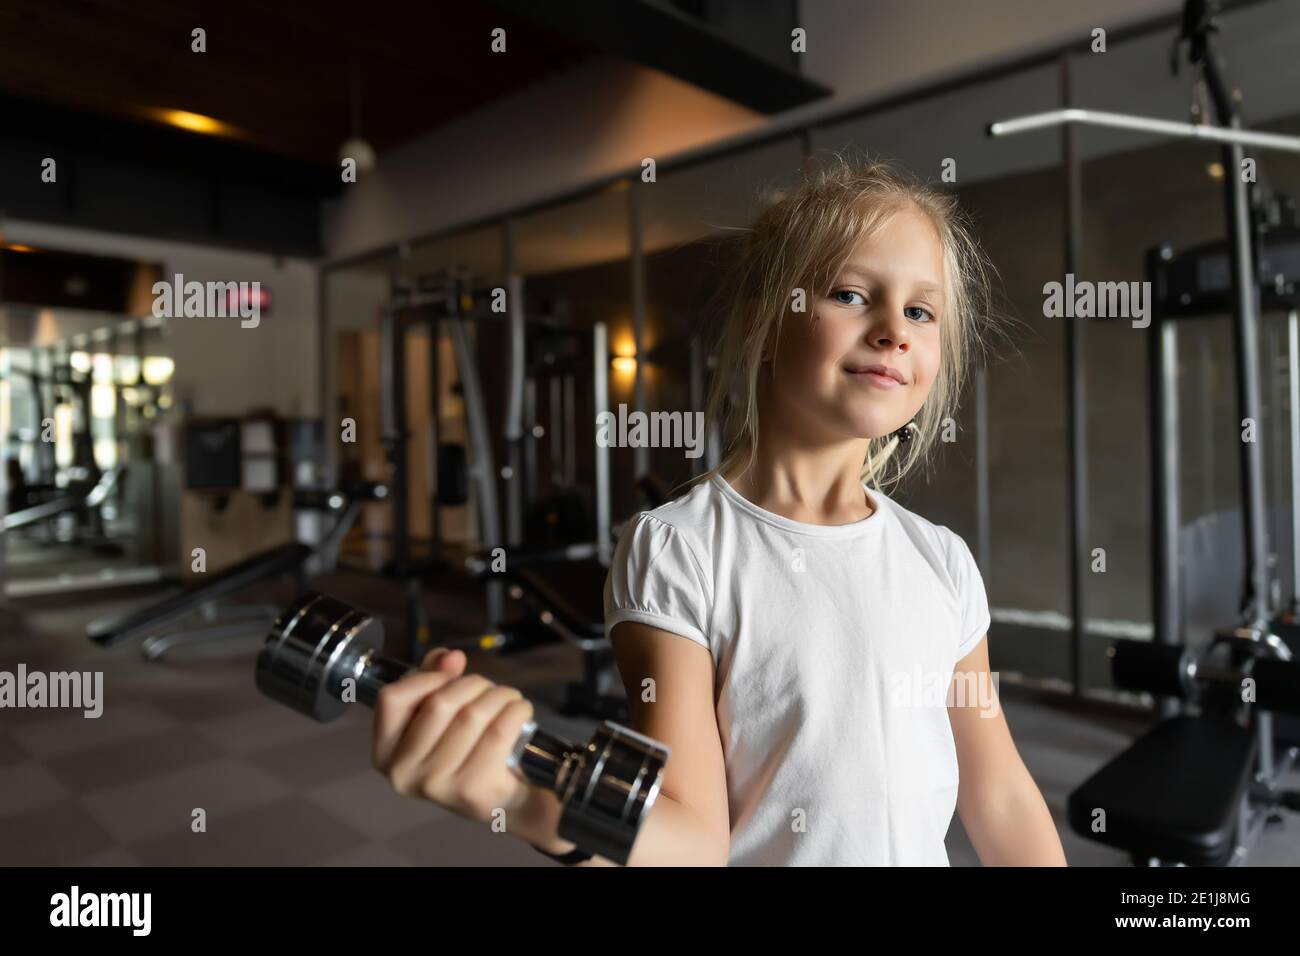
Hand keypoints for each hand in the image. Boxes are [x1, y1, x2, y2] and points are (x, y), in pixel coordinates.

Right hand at [371, 647, 536, 828]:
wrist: (502, 799)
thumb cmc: (465, 749)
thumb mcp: (439, 714)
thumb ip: (435, 678)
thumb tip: (451, 657)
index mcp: (385, 752)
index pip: (392, 698)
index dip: (426, 678)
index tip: (451, 677)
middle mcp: (403, 773)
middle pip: (439, 703)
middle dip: (473, 684)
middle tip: (489, 689)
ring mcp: (436, 786)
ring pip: (471, 716)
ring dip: (499, 696)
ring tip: (508, 698)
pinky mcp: (472, 791)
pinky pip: (498, 733)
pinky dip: (515, 712)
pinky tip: (520, 711)